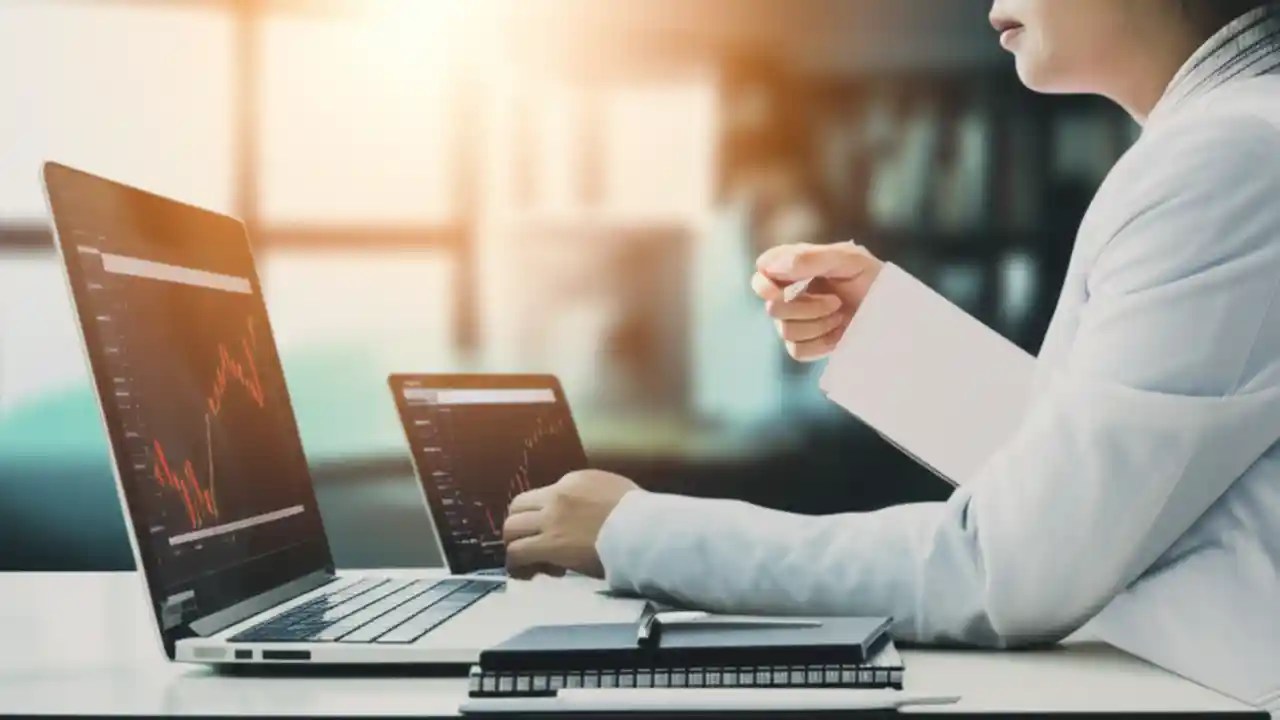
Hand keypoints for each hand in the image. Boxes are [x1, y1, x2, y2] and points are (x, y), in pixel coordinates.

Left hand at [503, 470, 640, 579]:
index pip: (544, 495)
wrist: (643, 529)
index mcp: (575, 481)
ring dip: (516, 545)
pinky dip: (518, 564)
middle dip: (520, 527)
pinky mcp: (549, 543)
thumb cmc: (640, 515)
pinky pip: (518, 553)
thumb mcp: (614, 492)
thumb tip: (591, 515)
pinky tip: (529, 573)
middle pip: (518, 506)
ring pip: (511, 529)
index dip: (544, 516)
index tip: (556, 533)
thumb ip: (594, 499)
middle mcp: (557, 496)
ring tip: (527, 563)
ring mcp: (550, 519)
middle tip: (531, 545)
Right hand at [751, 242, 883, 361]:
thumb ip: (810, 258)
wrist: (895, 314)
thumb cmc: (874, 279)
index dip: (765, 283)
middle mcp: (790, 293)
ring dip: (818, 323)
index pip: (762, 272)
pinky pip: (797, 351)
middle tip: (836, 301)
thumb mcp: (848, 260)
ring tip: (841, 315)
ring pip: (785, 331)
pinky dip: (820, 343)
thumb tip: (772, 267)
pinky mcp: (806, 345)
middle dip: (805, 307)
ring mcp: (796, 321)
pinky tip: (838, 333)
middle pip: (772, 307)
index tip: (784, 288)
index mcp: (796, 266)